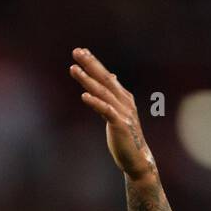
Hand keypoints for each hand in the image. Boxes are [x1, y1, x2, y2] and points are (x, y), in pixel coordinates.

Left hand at [70, 48, 155, 180]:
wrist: (137, 159)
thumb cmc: (125, 137)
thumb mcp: (117, 112)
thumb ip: (112, 96)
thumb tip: (110, 77)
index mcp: (123, 97)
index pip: (106, 76)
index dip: (94, 63)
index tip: (82, 51)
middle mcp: (124, 101)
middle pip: (104, 78)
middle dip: (90, 64)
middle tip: (76, 51)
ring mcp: (123, 112)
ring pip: (102, 92)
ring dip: (87, 79)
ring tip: (73, 69)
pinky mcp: (120, 124)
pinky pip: (105, 110)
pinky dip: (95, 102)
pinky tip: (83, 95)